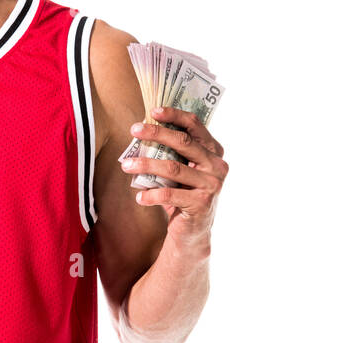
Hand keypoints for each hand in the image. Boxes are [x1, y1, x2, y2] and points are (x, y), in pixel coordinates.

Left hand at [120, 106, 227, 244]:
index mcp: (213, 151)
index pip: (195, 126)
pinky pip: (170, 194)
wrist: (192, 231)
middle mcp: (217, 165)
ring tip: (126, 165)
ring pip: (173, 168)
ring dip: (146, 165)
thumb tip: (142, 130)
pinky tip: (139, 197)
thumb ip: (171, 153)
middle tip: (133, 130)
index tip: (153, 111)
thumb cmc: (182, 194)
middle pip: (183, 142)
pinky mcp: (202, 203)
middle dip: (156, 133)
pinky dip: (151, 194)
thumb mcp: (179, 170)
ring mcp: (212, 184)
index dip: (175, 115)